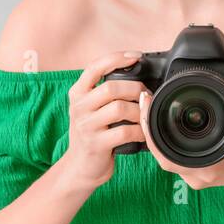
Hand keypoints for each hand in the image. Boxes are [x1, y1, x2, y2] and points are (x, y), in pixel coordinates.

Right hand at [59, 51, 145, 194]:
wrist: (80, 167)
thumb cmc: (92, 133)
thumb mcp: (90, 108)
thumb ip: (105, 92)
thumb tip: (136, 74)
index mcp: (77, 93)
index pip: (94, 67)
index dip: (116, 58)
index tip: (136, 56)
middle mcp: (78, 107)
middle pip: (111, 87)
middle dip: (135, 89)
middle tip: (146, 95)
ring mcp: (86, 127)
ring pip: (119, 108)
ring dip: (139, 111)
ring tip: (145, 116)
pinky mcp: (96, 145)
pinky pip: (124, 132)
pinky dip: (139, 131)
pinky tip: (143, 133)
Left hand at [138, 90, 223, 189]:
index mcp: (209, 169)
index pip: (169, 159)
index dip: (152, 139)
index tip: (147, 114)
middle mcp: (197, 177)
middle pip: (161, 156)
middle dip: (148, 129)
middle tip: (144, 103)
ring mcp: (194, 177)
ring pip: (164, 157)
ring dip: (154, 135)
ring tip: (148, 109)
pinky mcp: (193, 173)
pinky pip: (171, 158)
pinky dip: (163, 141)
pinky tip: (158, 123)